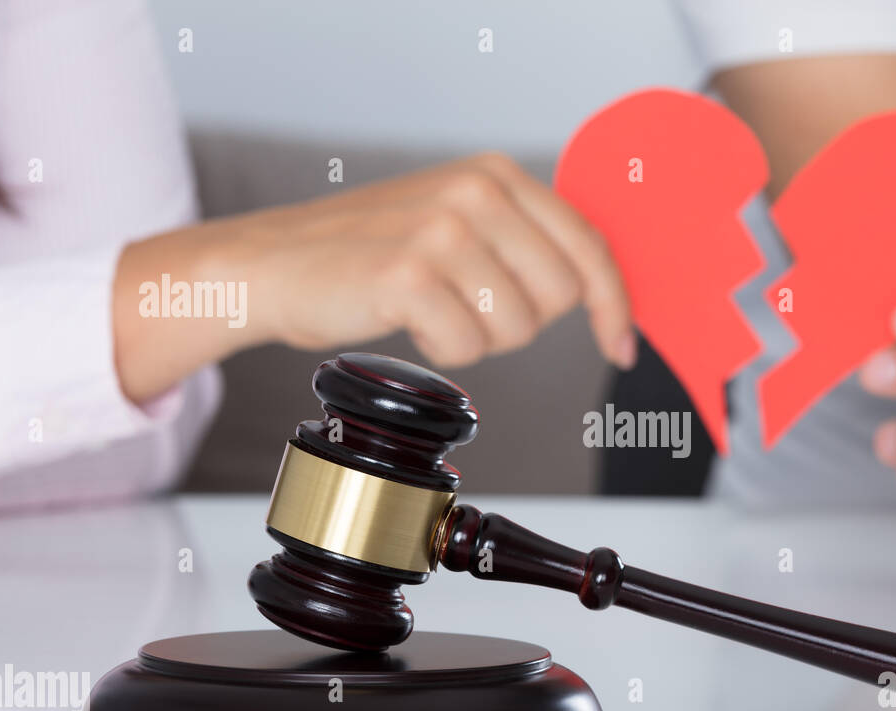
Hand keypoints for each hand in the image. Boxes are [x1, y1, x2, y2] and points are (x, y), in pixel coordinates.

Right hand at [115, 152, 633, 400]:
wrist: (275, 264)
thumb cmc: (371, 253)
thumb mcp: (458, 221)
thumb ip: (524, 240)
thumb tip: (599, 288)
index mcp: (497, 175)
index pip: (590, 246)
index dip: (614, 305)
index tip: (620, 345)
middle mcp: (477, 192)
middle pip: (560, 298)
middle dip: (522, 321)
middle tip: (467, 305)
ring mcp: (443, 230)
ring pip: (518, 329)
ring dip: (479, 338)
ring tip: (433, 308)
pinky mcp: (411, 275)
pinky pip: (469, 348)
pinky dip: (442, 350)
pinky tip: (410, 322)